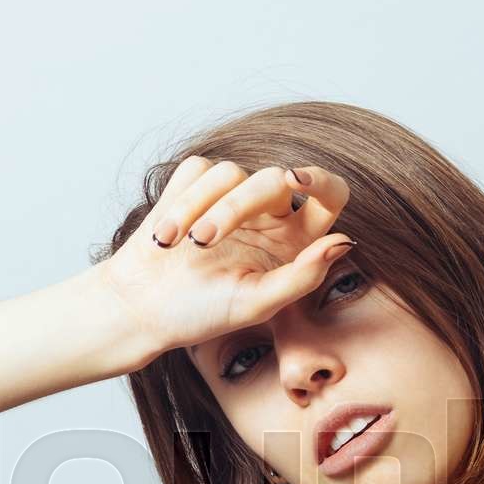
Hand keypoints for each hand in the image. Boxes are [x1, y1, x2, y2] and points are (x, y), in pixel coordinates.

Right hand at [95, 155, 356, 358]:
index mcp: (294, 243)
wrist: (140, 309)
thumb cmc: (201, 313)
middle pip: (272, 180)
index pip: (329, 196)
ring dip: (196, 207)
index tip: (295, 179)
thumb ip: (303, 277)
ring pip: (230, 172)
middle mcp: (269, 216)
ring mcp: (231, 198)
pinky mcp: (196, 186)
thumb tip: (343, 242)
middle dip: (234, 206)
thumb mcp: (256, 304)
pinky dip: (178, 201)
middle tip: (202, 241)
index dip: (322, 180)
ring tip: (173, 245)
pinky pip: (198, 169)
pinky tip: (163, 236)